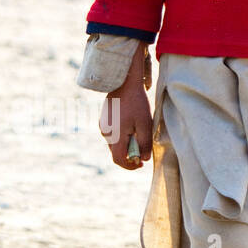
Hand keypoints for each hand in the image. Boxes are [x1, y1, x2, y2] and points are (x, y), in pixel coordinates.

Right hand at [100, 44, 152, 169]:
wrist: (124, 82)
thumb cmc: (137, 102)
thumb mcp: (145, 124)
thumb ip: (145, 144)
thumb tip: (143, 159)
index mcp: (115, 135)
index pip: (119, 159)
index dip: (130, 165)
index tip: (141, 164)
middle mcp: (105, 133)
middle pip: (116, 152)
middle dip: (129, 154)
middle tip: (142, 148)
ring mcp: (102, 126)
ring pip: (114, 143)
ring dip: (125, 144)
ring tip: (137, 132)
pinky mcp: (102, 120)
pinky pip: (111, 134)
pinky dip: (121, 136)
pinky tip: (130, 124)